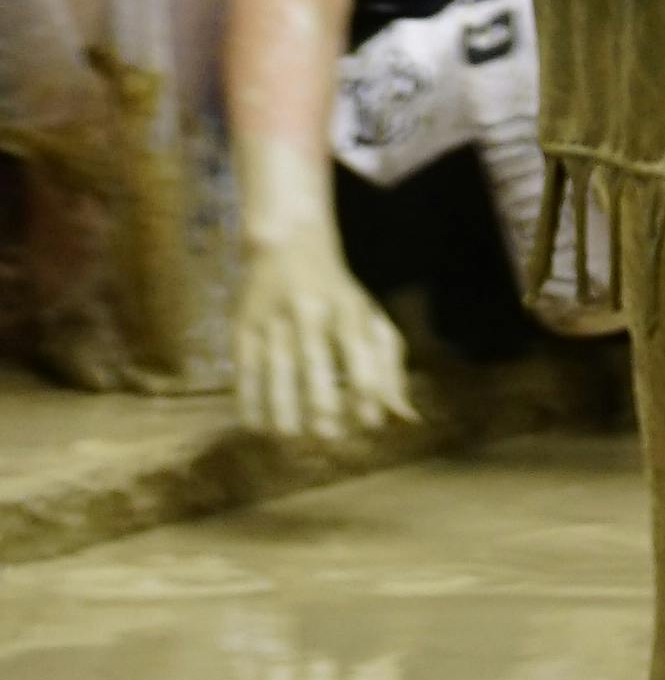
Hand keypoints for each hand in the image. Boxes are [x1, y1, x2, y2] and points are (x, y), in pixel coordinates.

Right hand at [229, 203, 420, 467]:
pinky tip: (255, 425)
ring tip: (289, 436)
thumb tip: (405, 418)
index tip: (369, 423)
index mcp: (348, 308)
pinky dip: (248, 398)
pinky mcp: (244, 325)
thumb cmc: (339, 297)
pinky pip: (244, 366)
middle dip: (321, 399)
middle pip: (314, 358)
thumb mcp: (371, 321)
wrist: (289, 243)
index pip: (359, 348)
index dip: (365, 386)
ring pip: (276, 365)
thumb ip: (389, 369)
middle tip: (327, 436)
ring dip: (281, 405)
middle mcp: (311, 310)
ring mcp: (274, 317)